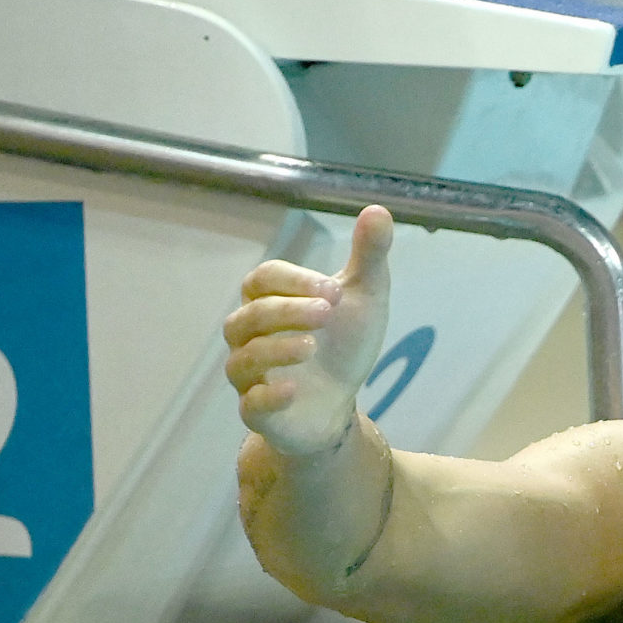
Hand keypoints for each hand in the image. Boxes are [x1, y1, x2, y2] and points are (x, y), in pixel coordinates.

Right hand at [224, 205, 395, 460]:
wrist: (338, 404)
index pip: (263, 280)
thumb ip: (369, 257)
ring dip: (276, 349)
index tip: (335, 290)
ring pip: (243, 359)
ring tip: (312, 346)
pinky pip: (251, 404)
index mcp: (269, 302)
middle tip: (329, 311)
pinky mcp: (258, 412)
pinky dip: (268, 396)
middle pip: (251, 316)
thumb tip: (379, 209)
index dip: (295, 280)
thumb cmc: (342, 346)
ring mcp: (250, 375)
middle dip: (288, 310)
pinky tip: (293, 389)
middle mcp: (249, 336)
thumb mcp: (364, 299)